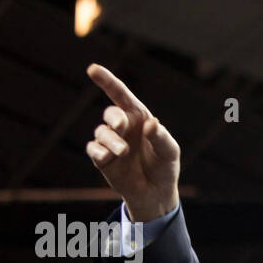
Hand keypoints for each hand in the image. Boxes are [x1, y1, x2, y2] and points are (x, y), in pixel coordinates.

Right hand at [85, 63, 180, 222]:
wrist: (155, 193)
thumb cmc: (164, 167)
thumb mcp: (170, 152)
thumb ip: (161, 137)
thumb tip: (151, 123)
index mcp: (138, 117)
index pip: (121, 95)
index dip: (107, 81)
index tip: (93, 69)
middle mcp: (122, 126)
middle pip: (111, 114)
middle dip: (115, 118)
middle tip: (122, 126)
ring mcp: (111, 142)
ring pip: (101, 132)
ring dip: (111, 140)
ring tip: (123, 152)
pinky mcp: (102, 158)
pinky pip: (94, 149)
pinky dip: (99, 152)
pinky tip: (107, 157)